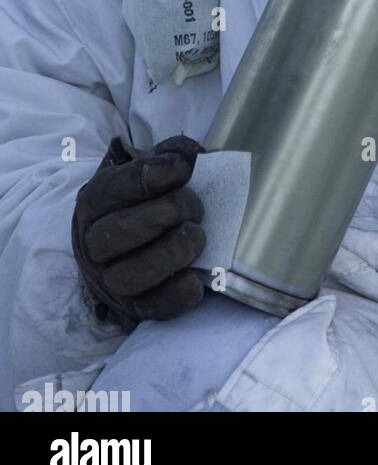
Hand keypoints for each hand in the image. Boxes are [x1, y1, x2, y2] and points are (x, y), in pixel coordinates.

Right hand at [72, 134, 206, 330]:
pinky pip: (152, 308)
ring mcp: (111, 279)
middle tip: (195, 209)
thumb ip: (172, 156)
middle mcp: (94, 243)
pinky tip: (196, 278)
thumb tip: (187, 157)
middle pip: (117, 233)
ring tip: (197, 236)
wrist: (145, 236)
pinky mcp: (135, 307)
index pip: (115, 187)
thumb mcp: (157, 167)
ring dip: (172, 253)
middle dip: (166, 215)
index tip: (182, 170)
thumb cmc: (155, 196)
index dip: (153, 176)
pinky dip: (177, 295)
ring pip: (130, 275)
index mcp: (97, 201)